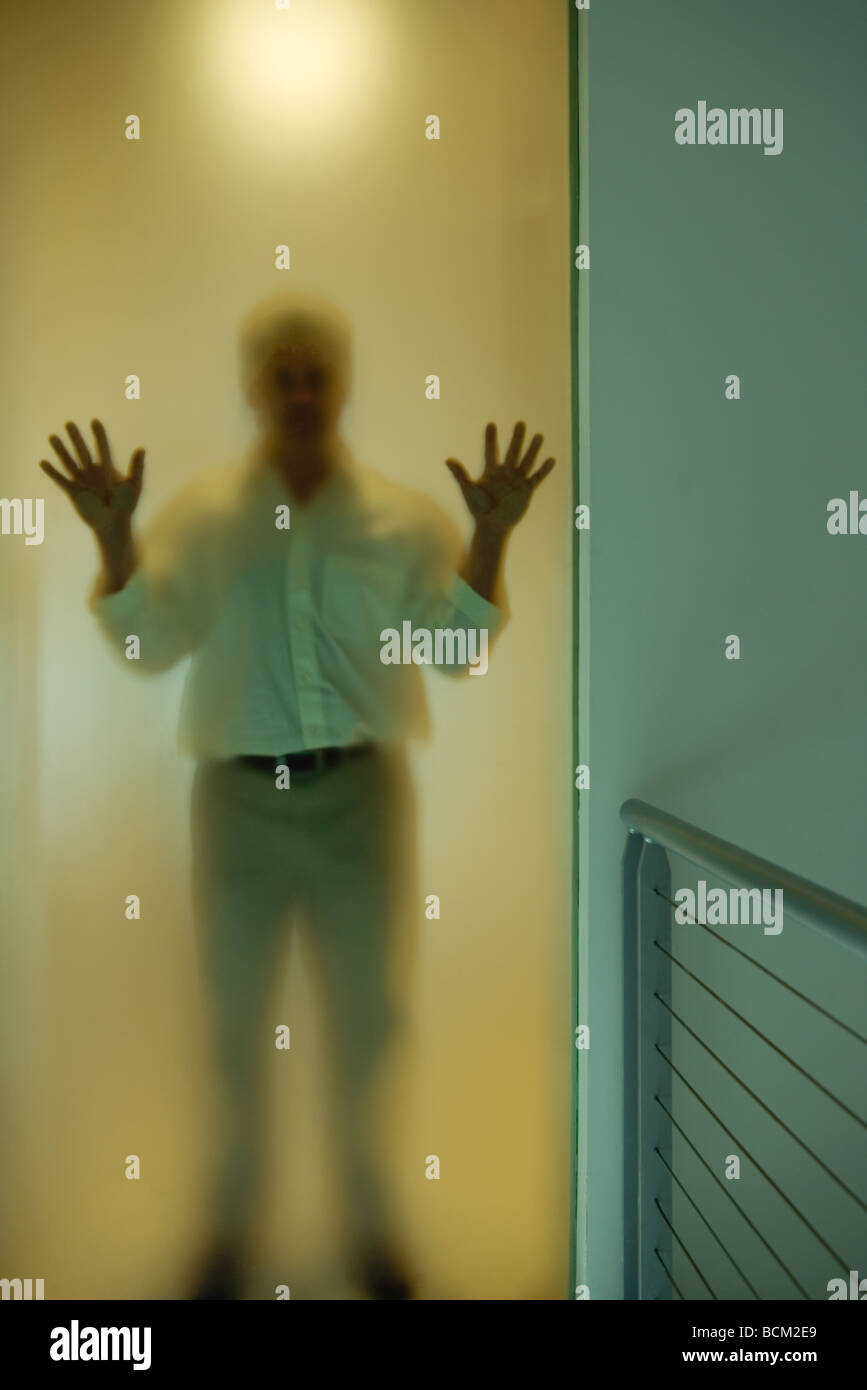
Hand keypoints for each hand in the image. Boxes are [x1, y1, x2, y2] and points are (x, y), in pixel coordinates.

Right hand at [39, 419, 144, 536]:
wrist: (113, 524)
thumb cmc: (126, 506)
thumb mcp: (133, 486)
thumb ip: (136, 468)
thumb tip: (141, 449)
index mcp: (107, 469)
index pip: (103, 448)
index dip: (99, 436)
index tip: (95, 422)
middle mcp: (93, 473)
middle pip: (83, 452)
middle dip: (76, 438)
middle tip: (69, 423)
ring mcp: (82, 481)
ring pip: (69, 462)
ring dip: (61, 450)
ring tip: (53, 437)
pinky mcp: (73, 493)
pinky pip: (61, 480)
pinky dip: (52, 472)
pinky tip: (43, 462)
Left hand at [445, 421, 554, 534]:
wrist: (491, 525)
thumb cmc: (478, 509)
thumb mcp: (468, 490)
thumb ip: (460, 474)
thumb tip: (448, 460)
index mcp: (491, 472)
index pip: (491, 451)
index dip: (490, 439)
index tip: (491, 425)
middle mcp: (505, 473)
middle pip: (512, 452)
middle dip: (517, 438)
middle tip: (520, 423)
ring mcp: (517, 481)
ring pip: (526, 461)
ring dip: (533, 449)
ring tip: (539, 436)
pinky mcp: (526, 491)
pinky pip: (536, 478)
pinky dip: (543, 470)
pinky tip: (551, 460)